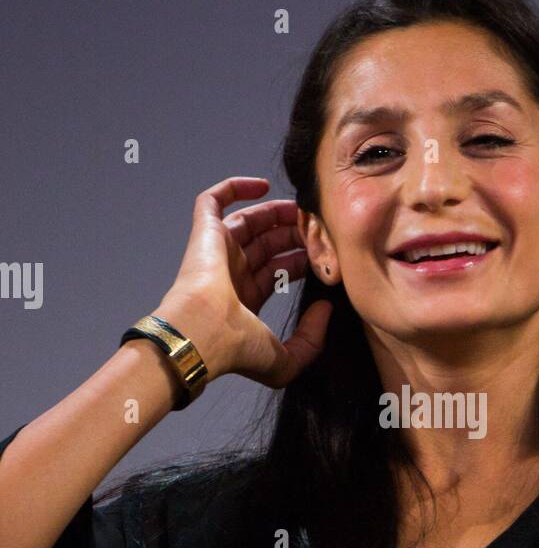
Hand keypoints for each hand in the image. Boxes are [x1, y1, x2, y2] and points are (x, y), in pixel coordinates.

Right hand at [157, 176, 331, 387]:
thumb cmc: (236, 350)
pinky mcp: (204, 232)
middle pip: (269, 244)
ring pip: (250, 221)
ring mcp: (216, 252)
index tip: (327, 256)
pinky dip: (235, 187)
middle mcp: (231, 274)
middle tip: (320, 229)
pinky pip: (213, 200)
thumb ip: (312, 341)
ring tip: (303, 210)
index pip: (279, 271)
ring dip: (277, 213)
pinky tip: (263, 186)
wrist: (202, 334)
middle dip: (296, 234)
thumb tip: (324, 308)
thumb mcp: (286, 361)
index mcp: (245, 301)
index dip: (304, 260)